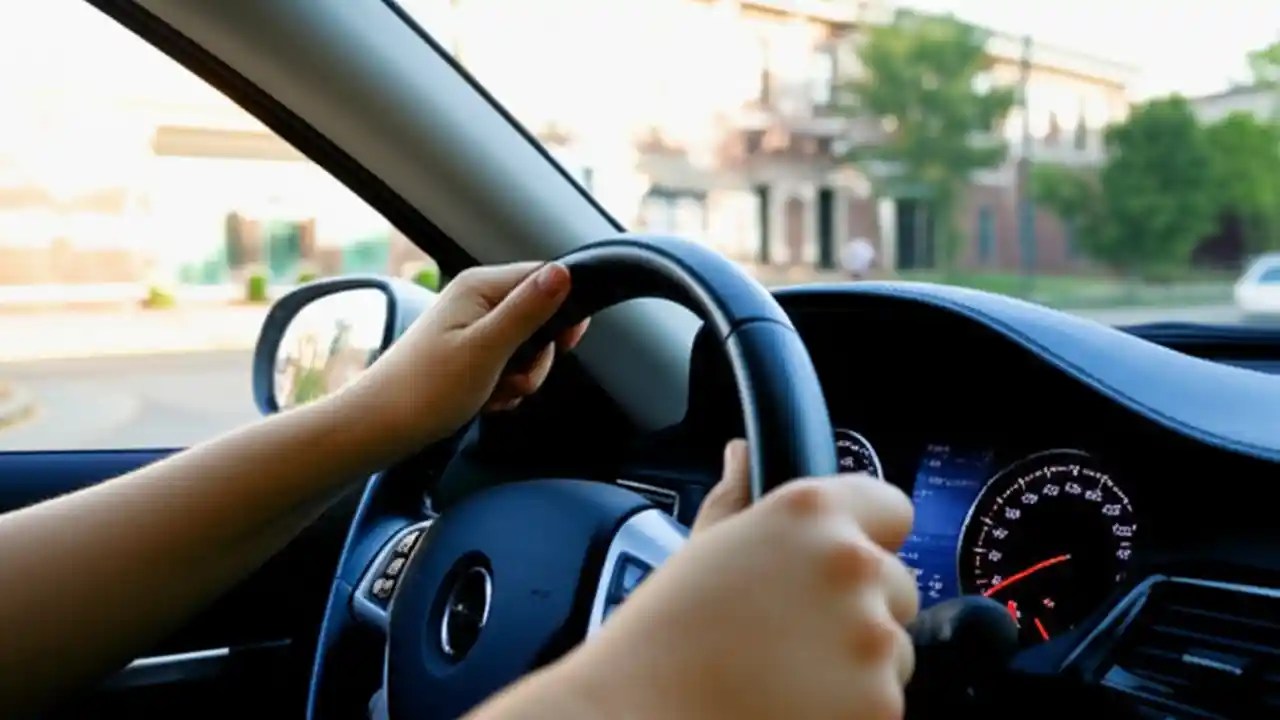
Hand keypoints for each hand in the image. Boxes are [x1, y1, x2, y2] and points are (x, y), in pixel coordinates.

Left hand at [345, 262, 585, 455]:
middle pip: (540, 317)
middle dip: (537, 357)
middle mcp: (475, 300)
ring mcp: (471, 328)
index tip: (564, 345)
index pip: (545, 278)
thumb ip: (528, 310)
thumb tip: (564, 272)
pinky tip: (485, 400)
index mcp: (480, 287)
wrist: (378, 428)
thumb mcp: (487, 349)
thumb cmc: (424, 390)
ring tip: (493, 393)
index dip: (563, 312)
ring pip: (526, 348)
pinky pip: (507, 366)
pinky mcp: (467, 354)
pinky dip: (503, 388)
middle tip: (512, 378)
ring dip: (520, 378)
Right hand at [562, 440, 918, 719]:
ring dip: (858, 663)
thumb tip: (744, 455)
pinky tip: (792, 704)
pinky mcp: (879, 702)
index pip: (889, 507)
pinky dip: (850, 708)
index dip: (866, 536)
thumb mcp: (700, 549)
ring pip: (894, 648)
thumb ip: (738, 496)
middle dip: (858, 608)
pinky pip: (884, 699)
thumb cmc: (663, 639)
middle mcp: (850, 563)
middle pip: (896, 584)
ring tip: (785, 674)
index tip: (838, 565)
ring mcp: (871, 636)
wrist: (642, 716)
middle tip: (792, 633)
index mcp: (808, 512)